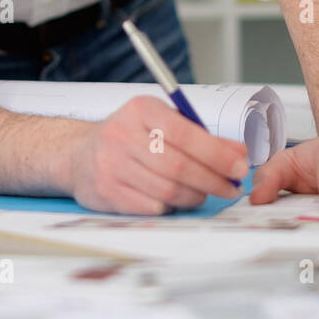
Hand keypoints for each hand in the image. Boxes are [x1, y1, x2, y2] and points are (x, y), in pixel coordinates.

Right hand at [67, 96, 249, 214]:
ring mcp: (111, 165)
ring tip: (203, 193)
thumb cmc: (131, 137)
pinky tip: (175, 200)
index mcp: (141, 110)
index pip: (186, 133)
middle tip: (230, 188)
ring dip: (194, 196)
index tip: (239, 166)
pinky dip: (171, 207)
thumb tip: (239, 152)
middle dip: (212, 180)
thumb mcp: (162, 123)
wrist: (78, 155)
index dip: (217, 153)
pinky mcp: (106, 192)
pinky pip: (151, 208)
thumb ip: (201, 136)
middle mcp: (122, 135)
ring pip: (167, 190)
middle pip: (178, 166)